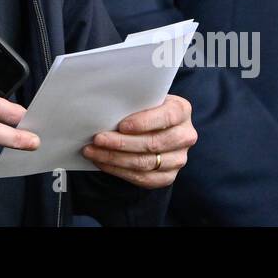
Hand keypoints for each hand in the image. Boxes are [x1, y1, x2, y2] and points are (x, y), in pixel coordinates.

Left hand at [81, 94, 195, 187]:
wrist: (155, 127)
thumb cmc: (145, 108)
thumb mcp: (144, 98)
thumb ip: (133, 101)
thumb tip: (105, 106)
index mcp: (182, 110)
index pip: (167, 117)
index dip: (144, 122)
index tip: (121, 125)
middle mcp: (185, 136)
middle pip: (153, 143)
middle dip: (121, 143)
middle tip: (97, 139)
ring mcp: (179, 159)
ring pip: (145, 163)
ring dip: (114, 158)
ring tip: (92, 151)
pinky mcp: (168, 176)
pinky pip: (143, 178)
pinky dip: (119, 171)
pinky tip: (103, 163)